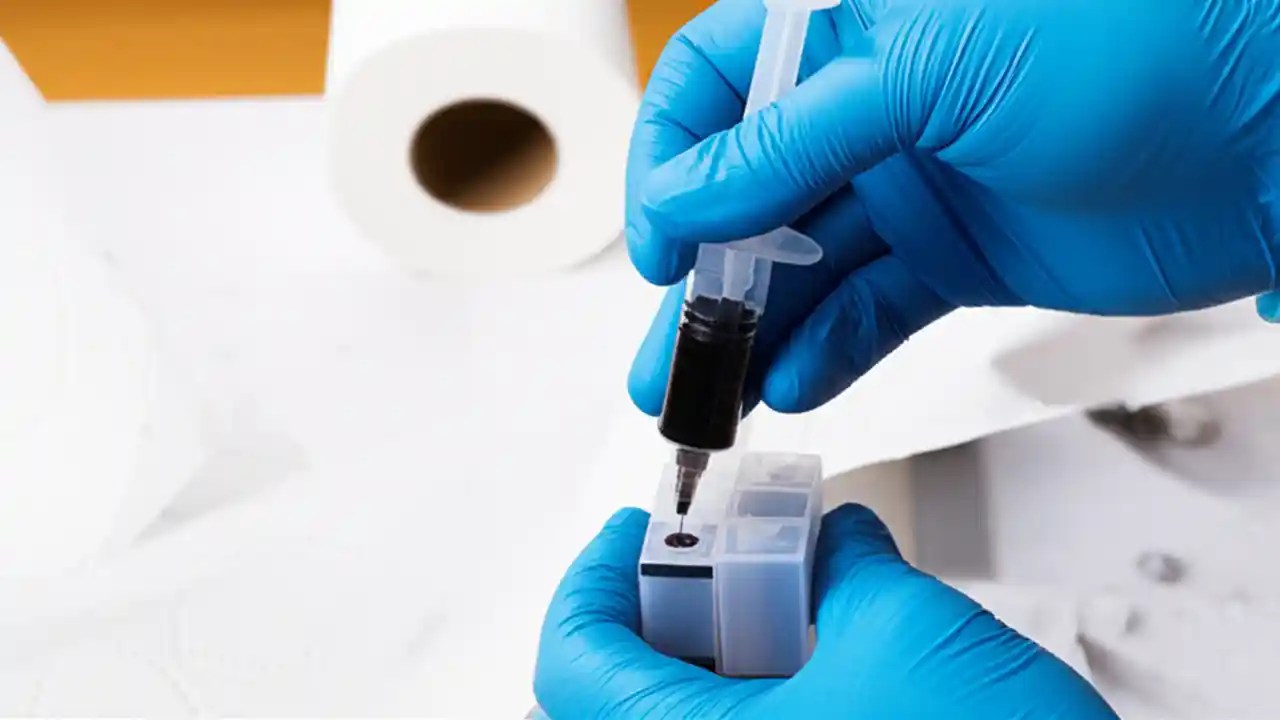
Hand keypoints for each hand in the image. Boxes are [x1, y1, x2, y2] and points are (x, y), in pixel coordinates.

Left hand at [533, 505, 1115, 718]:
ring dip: (710, 658)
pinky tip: (815, 666)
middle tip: (713, 563)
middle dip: (662, 611)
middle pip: (613, 693)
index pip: (570, 658)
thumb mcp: (905, 628)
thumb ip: (844, 564)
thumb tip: (831, 534)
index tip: (637, 528)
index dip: (593, 576)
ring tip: (776, 607)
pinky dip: (754, 703)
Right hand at [627, 0, 1279, 414]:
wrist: (1272, 130)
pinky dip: (831, 346)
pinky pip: (872, 305)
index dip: (673, 160)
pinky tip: (796, 379)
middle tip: (672, 350)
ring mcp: (916, 179)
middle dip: (702, 273)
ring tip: (710, 391)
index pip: (717, 81)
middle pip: (749, 189)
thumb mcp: (928, 69)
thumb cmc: (1138, 40)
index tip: (663, 240)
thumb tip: (691, 196)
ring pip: (805, 261)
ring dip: (753, 329)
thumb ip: (793, 139)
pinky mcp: (960, 253)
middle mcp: (874, 100)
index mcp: (853, 22)